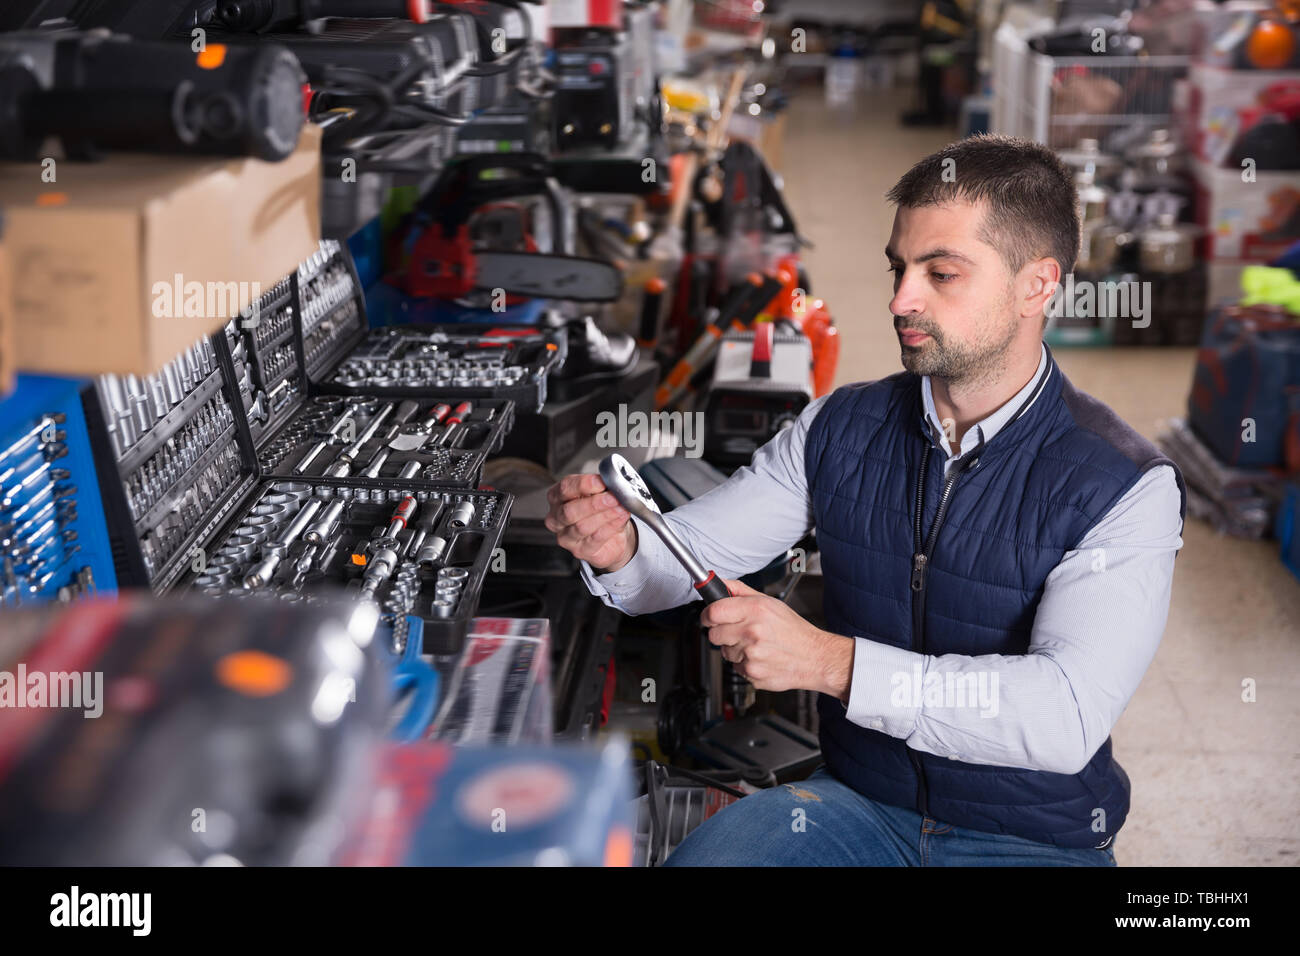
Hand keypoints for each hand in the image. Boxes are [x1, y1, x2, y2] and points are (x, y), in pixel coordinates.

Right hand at [544, 473, 638, 572]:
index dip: (583, 484)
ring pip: (582, 526)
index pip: (565, 488)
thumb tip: (610, 482)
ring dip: (605, 515)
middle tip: (613, 497)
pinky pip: (596, 538)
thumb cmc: (600, 510)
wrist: (612, 536)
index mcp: (557, 497)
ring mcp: (566, 537)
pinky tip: (621, 518)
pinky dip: (611, 526)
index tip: (601, 482)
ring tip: (621, 507)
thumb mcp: (598, 493)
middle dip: (594, 503)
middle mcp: (556, 518)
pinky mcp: (580, 551)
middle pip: (570, 511)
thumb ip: (600, 487)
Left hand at [700, 578, 853, 699]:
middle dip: (722, 633)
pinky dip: (745, 664)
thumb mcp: (769, 602)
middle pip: (714, 634)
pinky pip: (736, 668)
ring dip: (735, 650)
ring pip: (725, 653)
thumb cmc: (793, 630)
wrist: (815, 657)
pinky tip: (761, 658)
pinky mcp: (752, 673)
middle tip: (738, 632)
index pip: (714, 612)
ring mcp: (751, 655)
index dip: (707, 615)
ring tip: (756, 646)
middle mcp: (752, 632)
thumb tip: (718, 582)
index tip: (708, 618)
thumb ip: (740, 591)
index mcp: (755, 610)